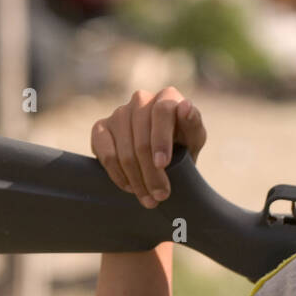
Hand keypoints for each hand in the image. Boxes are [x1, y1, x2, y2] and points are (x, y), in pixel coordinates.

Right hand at [90, 87, 206, 208]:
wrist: (163, 158)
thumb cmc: (183, 145)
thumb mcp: (194, 139)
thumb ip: (194, 124)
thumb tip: (186, 107)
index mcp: (167, 97)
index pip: (162, 112)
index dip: (161, 139)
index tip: (163, 165)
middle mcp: (141, 99)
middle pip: (142, 138)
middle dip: (151, 173)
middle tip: (160, 196)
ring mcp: (119, 113)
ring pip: (124, 151)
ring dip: (137, 180)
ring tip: (148, 198)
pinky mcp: (101, 128)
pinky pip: (106, 154)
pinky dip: (118, 175)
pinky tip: (130, 187)